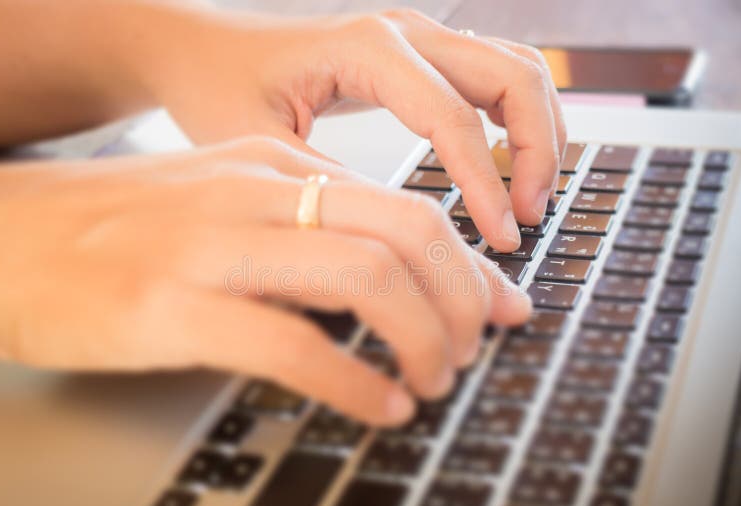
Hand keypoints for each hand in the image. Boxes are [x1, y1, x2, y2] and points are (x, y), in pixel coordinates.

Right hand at [0, 138, 530, 424]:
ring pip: (365, 279)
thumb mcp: (221, 206)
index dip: (470, 266)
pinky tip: (380, 406)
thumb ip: (300, 232)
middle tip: (472, 350)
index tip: (501, 307)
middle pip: (407, 233)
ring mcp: (211, 246)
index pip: (408, 207)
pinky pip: (293, 343)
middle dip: (463, 301)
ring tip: (433, 380)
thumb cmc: (114, 229)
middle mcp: (252, 192)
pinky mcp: (170, 306)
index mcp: (272, 165)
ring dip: (423, 338)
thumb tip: (389, 280)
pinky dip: (356, 382)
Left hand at [133, 6, 565, 250]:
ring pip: (519, 68)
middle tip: (530, 216)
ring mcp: (418, 36)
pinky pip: (496, 74)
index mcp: (369, 48)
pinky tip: (507, 167)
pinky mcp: (419, 54)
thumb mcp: (262, 147)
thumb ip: (333, 186)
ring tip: (530, 196)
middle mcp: (405, 30)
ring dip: (539, 131)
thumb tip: (397, 240)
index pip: (456, 118)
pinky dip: (518, 119)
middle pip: (514, 76)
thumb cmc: (219, 88)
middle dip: (538, 150)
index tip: (502, 237)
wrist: (200, 49)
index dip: (487, 184)